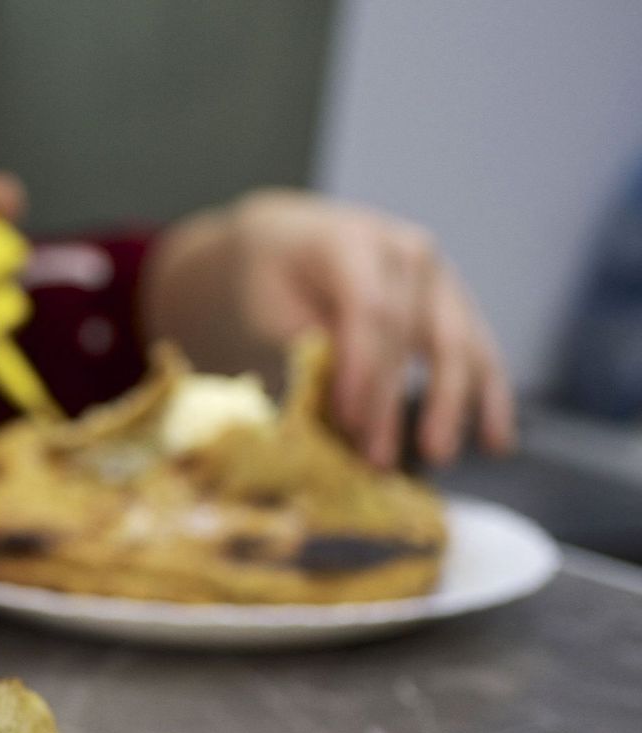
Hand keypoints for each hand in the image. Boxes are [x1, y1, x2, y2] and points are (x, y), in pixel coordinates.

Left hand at [143, 189, 516, 467]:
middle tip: (381, 458)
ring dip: (452, 405)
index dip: (361, 368)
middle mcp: (407, 252)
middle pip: (412, 331)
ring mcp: (438, 276)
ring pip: (458, 343)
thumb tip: (335, 409)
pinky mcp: (454, 304)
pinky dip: (488, 397)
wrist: (291, 242)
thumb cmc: (271, 280)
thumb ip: (304, 347)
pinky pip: (478, 351)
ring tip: (438, 456)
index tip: (347, 422)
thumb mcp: (268, 305)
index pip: (368, 308)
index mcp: (353, 241)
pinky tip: (496, 441)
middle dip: (396, 400)